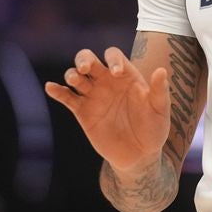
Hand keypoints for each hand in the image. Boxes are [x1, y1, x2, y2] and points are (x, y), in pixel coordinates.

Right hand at [45, 47, 169, 173]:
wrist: (139, 155)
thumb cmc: (153, 129)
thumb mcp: (159, 110)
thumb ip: (159, 91)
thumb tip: (162, 70)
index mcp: (125, 75)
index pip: (113, 56)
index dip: (113, 59)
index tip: (116, 73)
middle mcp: (106, 81)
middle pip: (88, 59)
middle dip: (84, 59)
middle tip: (84, 68)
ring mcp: (93, 95)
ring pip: (75, 76)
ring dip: (71, 74)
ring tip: (75, 80)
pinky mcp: (82, 112)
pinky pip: (66, 97)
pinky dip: (57, 91)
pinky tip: (50, 87)